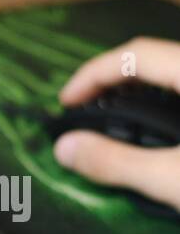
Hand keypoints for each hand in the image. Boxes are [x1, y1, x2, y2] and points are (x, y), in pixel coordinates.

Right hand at [53, 36, 179, 210]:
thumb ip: (115, 161)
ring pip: (173, 74)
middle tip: (84, 110)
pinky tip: (155, 132)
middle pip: (153, 59)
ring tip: (113, 121)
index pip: (134, 55)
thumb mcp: (171, 178)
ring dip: (138, 93)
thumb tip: (64, 149)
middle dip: (112, 81)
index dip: (92, 75)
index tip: (65, 102)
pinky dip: (163, 104)